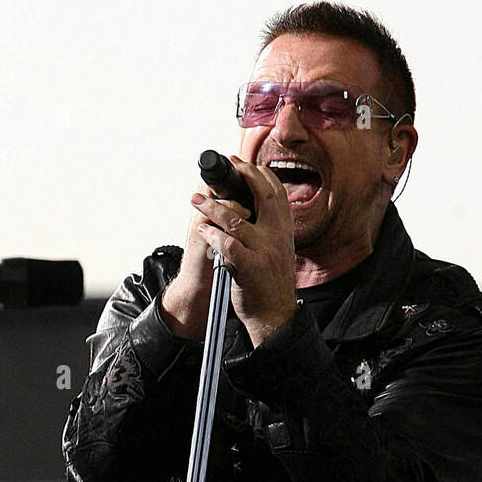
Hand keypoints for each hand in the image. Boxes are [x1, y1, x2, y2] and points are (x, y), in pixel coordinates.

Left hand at [161, 156, 297, 347]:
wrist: (275, 317)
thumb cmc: (271, 286)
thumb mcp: (279, 252)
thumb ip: (271, 229)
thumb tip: (256, 207)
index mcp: (284, 232)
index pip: (277, 193)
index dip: (260, 174)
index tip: (243, 164)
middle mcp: (277, 237)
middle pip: (263, 196)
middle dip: (242, 176)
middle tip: (225, 169)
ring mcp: (263, 252)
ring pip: (236, 219)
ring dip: (212, 206)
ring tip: (196, 200)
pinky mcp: (249, 267)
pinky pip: (227, 244)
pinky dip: (212, 234)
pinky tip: (201, 229)